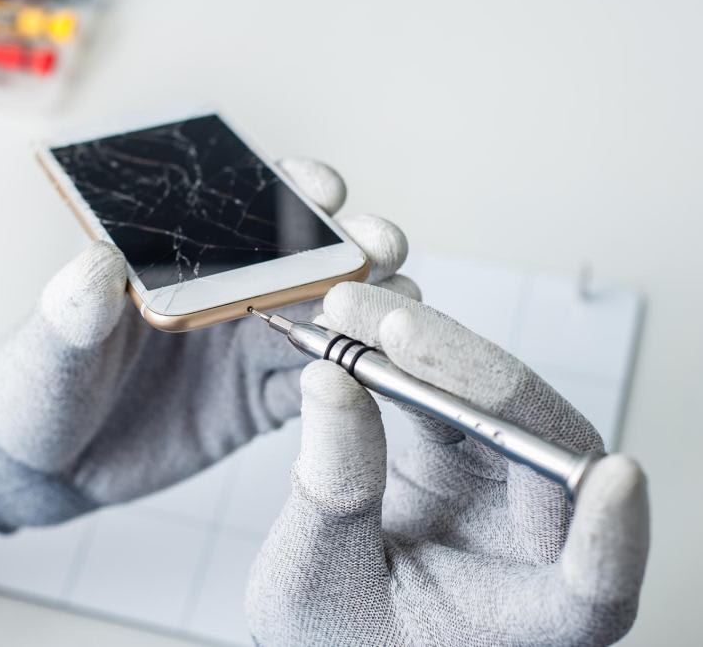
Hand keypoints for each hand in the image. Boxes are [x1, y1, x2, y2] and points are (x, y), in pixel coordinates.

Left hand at [0, 159, 417, 532]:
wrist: (42, 467)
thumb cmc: (34, 389)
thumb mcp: (45, 347)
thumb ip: (70, 310)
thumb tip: (98, 265)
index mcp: (180, 261)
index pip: (246, 209)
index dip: (291, 191)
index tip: (321, 188)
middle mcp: (228, 296)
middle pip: (310, 259)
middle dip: (355, 245)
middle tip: (378, 247)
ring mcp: (249, 351)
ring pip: (329, 321)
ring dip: (367, 314)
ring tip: (391, 317)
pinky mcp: (258, 405)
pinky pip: (318, 388)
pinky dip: (350, 381)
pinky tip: (371, 378)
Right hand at [245, 283, 648, 645]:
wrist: (317, 610)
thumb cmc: (333, 627)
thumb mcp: (311, 582)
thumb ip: (332, 493)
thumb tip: (333, 379)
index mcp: (522, 614)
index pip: (594, 584)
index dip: (613, 537)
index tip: (620, 480)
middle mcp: (530, 544)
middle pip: (546, 453)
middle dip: (470, 379)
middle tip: (395, 332)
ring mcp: (501, 488)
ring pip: (497, 401)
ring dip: (426, 347)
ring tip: (350, 315)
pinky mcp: (465, 449)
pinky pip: (449, 387)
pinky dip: (402, 355)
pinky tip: (357, 330)